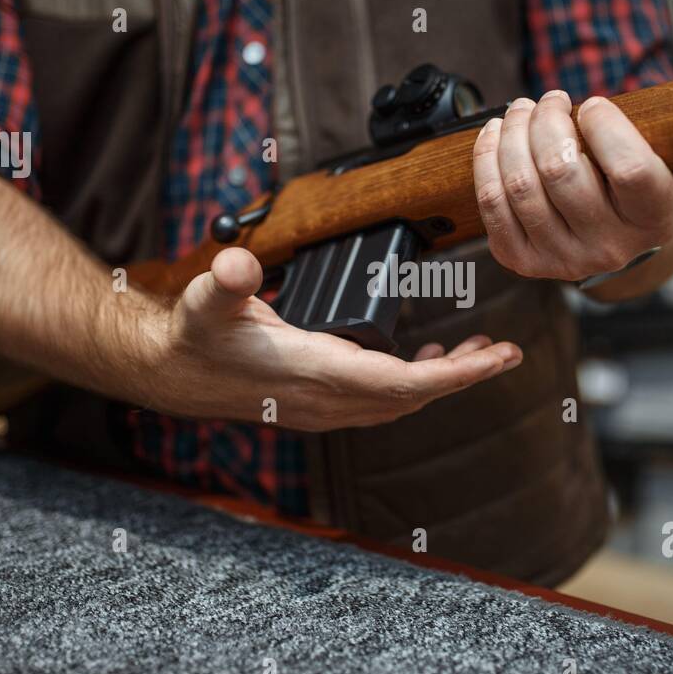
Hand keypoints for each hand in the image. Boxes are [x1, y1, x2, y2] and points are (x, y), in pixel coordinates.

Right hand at [145, 247, 522, 431]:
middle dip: (462, 376)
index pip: (404, 384)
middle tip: (502, 350)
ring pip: (400, 401)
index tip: (499, 357)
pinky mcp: (319, 403)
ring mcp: (325, 407)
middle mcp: (328, 399)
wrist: (170, 373)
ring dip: (440, 379)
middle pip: (414, 397)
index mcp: (316, 373)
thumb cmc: (195, 336)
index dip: (457, 375)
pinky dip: (411, 381)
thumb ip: (227, 282)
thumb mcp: (207, 301)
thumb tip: (239, 266)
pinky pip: (380, 399)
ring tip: (473, 351)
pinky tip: (421, 358)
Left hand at [472, 90, 672, 281]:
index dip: (604, 126)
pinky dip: (487, 158)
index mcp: (654, 219)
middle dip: (546, 120)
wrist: (615, 235)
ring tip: (521, 111)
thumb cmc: (637, 184)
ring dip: (512, 133)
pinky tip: (495, 134)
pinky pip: (492, 202)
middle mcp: (609, 247)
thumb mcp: (661, 159)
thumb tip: (584, 107)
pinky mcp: (523, 260)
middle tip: (550, 100)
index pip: (629, 169)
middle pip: (560, 170)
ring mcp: (563, 259)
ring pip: (520, 184)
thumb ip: (636, 135)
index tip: (593, 105)